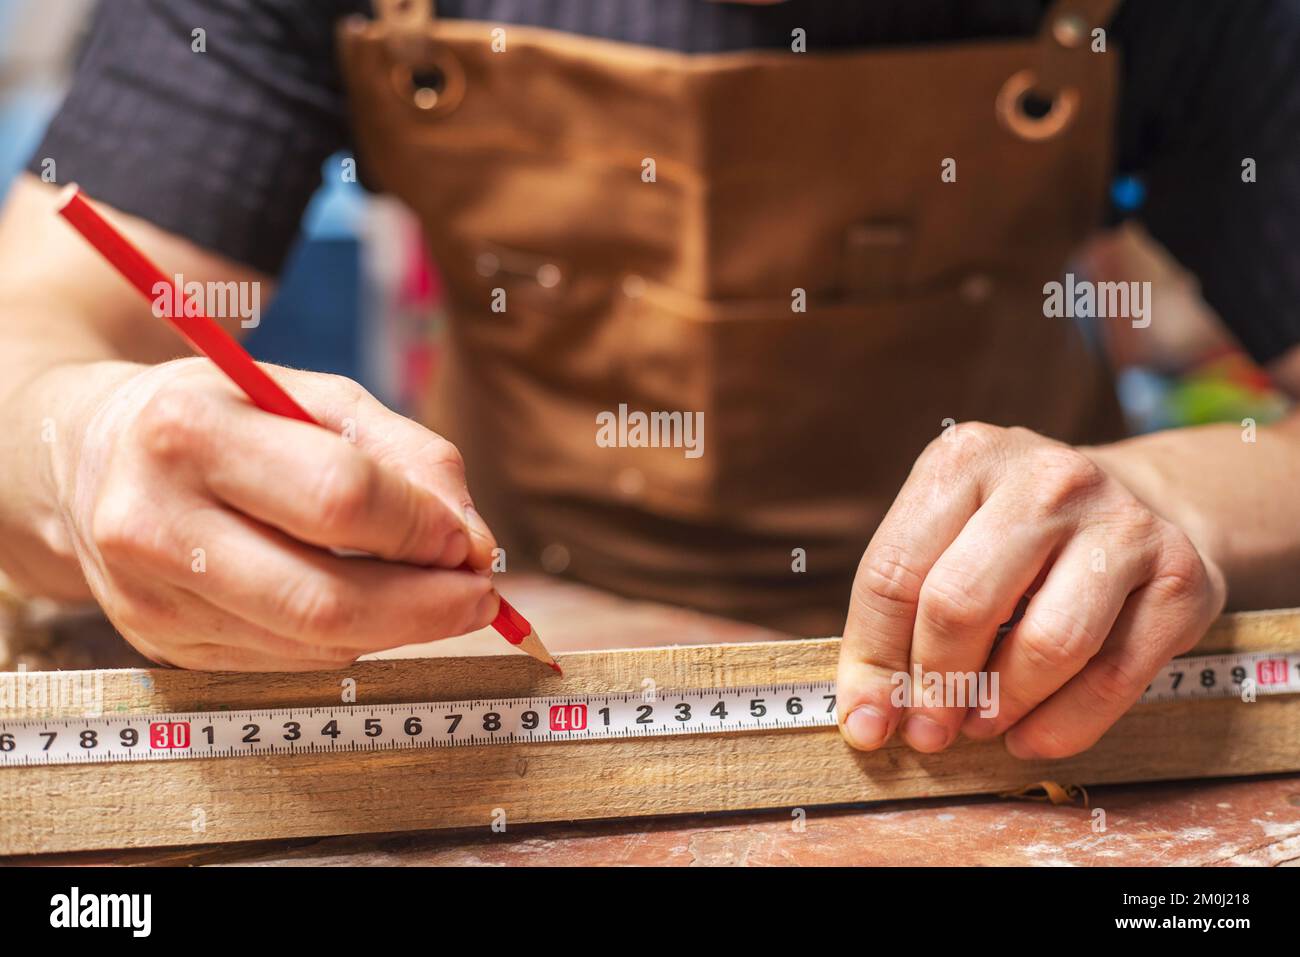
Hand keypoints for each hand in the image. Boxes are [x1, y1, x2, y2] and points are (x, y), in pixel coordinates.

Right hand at [52, 357, 499, 669]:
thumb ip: (410, 458)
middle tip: (482, 594)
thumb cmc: (229, 415)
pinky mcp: (162, 645)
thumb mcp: (318, 399)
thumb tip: (477, 545)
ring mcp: (149, 598)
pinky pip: (290, 662)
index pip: (337, 499)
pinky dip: (349, 640)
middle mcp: (153, 523)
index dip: (423, 527)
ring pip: (313, 646)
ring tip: (431, 593)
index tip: (470, 539)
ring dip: (398, 627)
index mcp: (189, 432)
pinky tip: (362, 603)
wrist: (90, 454)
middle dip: (429, 607)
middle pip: (325, 601)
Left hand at [836, 422, 1225, 758]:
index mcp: (966, 457)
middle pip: (962, 605)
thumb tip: (867, 722)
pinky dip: (1062, 726)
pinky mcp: (1180, 574)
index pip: (893, 573)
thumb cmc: (1011, 538)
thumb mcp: (944, 541)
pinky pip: (1113, 677)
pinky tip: (1031, 735)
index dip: (873, 659)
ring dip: (1001, 708)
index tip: (867, 719)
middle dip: (935, 686)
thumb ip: (897, 618)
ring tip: (980, 726)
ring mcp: (1121, 521)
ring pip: (1045, 646)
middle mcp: (1046, 478)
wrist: (1134, 503)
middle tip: (928, 730)